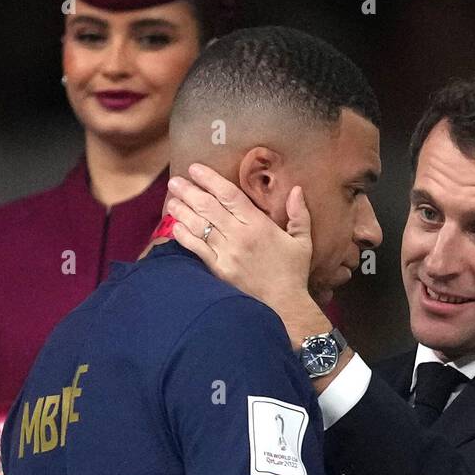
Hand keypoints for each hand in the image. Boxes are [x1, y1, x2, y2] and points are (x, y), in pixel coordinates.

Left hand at [165, 165, 325, 335]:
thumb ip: (299, 214)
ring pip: (199, 225)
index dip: (210, 179)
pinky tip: (175, 226)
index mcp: (258, 225)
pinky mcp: (219, 270)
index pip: (229, 195)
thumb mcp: (302, 241)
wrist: (284, 306)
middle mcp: (239, 236)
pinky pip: (197, 249)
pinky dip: (184, 236)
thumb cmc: (293, 272)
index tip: (195, 168)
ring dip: (182, 210)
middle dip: (189, 191)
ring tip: (171, 200)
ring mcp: (227, 254)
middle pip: (208, 207)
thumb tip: (296, 188)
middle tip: (175, 180)